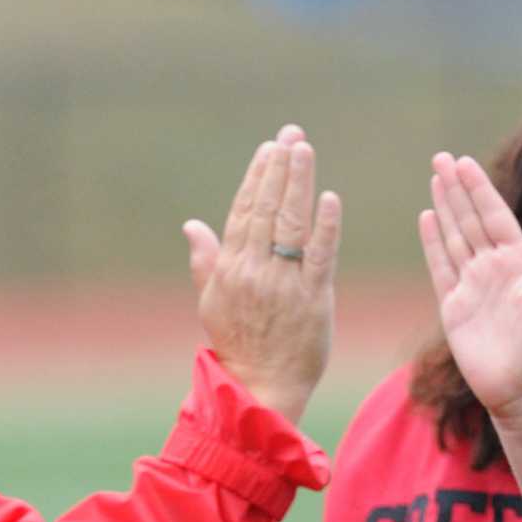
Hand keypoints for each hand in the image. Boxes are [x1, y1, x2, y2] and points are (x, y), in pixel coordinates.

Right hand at [183, 125, 339, 422]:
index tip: (270, 147)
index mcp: (231, 267)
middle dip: (281, 167)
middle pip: (268, 208)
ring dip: (299, 183)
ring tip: (305, 151)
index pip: (245, 210)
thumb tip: (192, 225)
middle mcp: (255, 270)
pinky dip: (325, 226)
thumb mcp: (212, 301)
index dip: (258, 176)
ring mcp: (285, 283)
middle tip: (292, 134)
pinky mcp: (315, 299)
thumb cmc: (237, 344)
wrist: (260, 387)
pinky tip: (329, 199)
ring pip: (292, 224)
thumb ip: (206, 259)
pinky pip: (321, 256)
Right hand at [417, 153, 521, 425]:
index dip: (480, 189)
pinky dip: (432, 242)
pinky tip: (427, 217)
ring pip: (455, 236)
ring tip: (434, 178)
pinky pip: (440, 266)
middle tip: (441, 158)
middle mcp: (494, 268)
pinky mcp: (453, 305)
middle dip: (457, 188)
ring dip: (445, 207)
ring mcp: (472, 285)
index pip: (495, 216)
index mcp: (520, 262)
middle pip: (471, 219)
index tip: (465, 163)